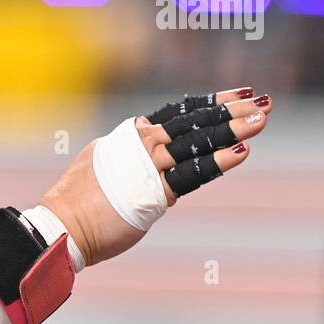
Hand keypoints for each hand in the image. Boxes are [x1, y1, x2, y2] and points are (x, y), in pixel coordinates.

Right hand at [39, 87, 272, 267]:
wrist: (62, 226)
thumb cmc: (79, 205)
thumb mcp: (103, 168)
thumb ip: (129, 160)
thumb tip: (149, 158)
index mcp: (129, 137)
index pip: (178, 114)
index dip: (209, 104)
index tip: (236, 96)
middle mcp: (140, 145)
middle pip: (192, 121)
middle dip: (229, 111)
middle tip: (261, 101)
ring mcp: (147, 166)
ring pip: (196, 142)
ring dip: (232, 129)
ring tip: (261, 120)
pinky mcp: (153, 192)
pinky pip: (191, 174)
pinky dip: (217, 161)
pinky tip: (243, 152)